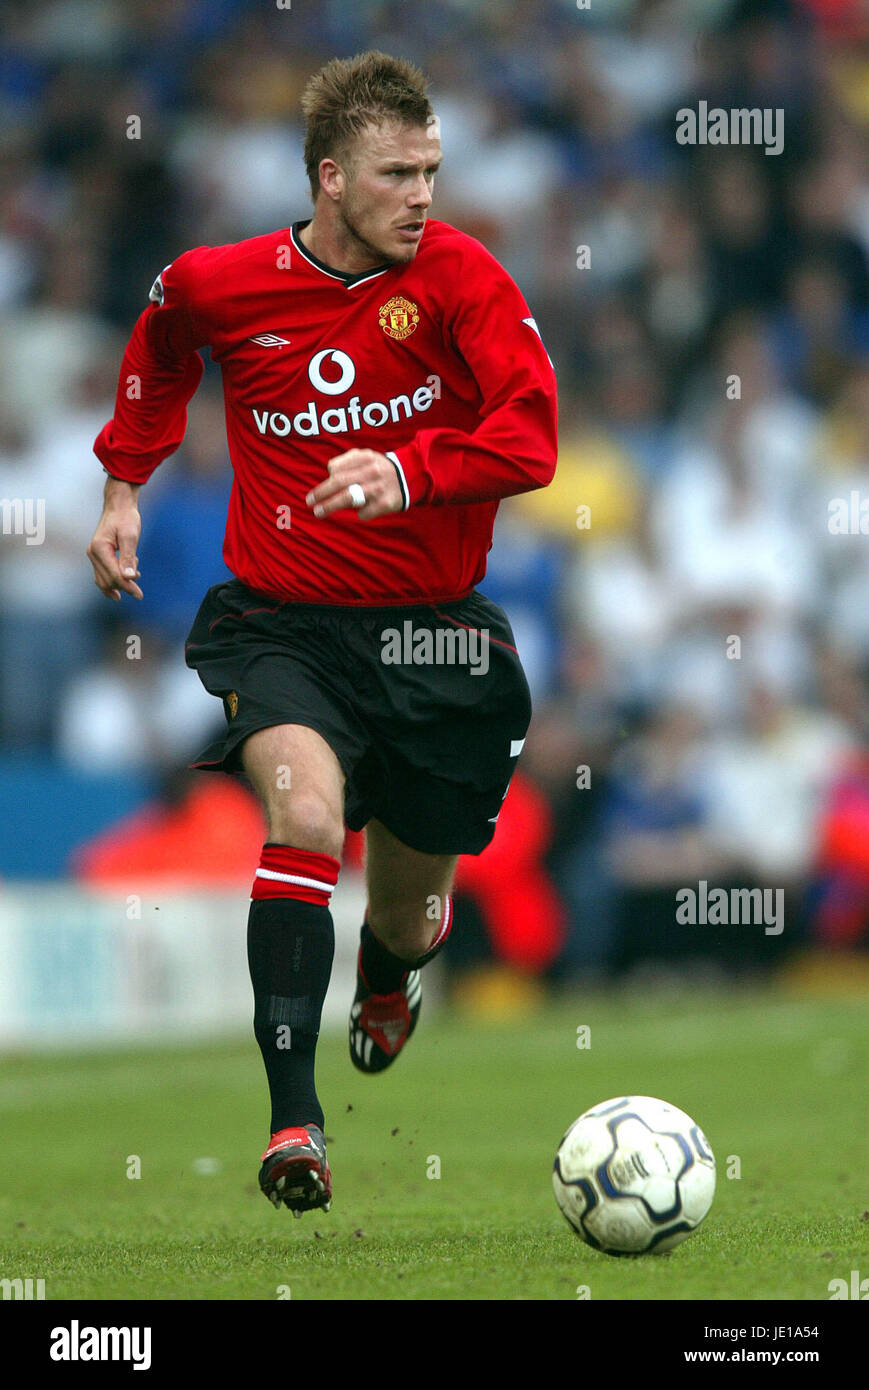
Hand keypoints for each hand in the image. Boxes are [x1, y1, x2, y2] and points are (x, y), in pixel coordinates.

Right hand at [87, 479, 142, 599]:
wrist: (118, 505)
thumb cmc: (126, 518)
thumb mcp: (130, 536)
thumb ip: (128, 557)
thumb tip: (129, 577)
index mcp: (100, 549)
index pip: (114, 575)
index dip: (127, 586)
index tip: (140, 595)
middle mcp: (93, 553)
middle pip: (107, 580)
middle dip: (123, 588)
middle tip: (139, 593)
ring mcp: (93, 554)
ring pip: (102, 580)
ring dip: (118, 585)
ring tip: (134, 583)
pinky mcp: (97, 554)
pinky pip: (103, 573)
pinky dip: (114, 579)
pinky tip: (127, 576)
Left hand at [306, 448, 403, 519]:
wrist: (410, 476)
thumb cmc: (380, 468)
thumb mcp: (366, 456)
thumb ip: (347, 462)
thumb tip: (329, 476)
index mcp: (364, 457)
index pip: (335, 468)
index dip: (326, 480)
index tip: (320, 491)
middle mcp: (371, 471)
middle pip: (339, 483)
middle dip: (321, 493)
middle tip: (309, 502)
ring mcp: (379, 488)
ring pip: (348, 498)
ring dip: (330, 506)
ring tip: (319, 512)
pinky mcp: (386, 503)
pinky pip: (364, 512)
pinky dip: (359, 513)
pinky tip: (364, 509)